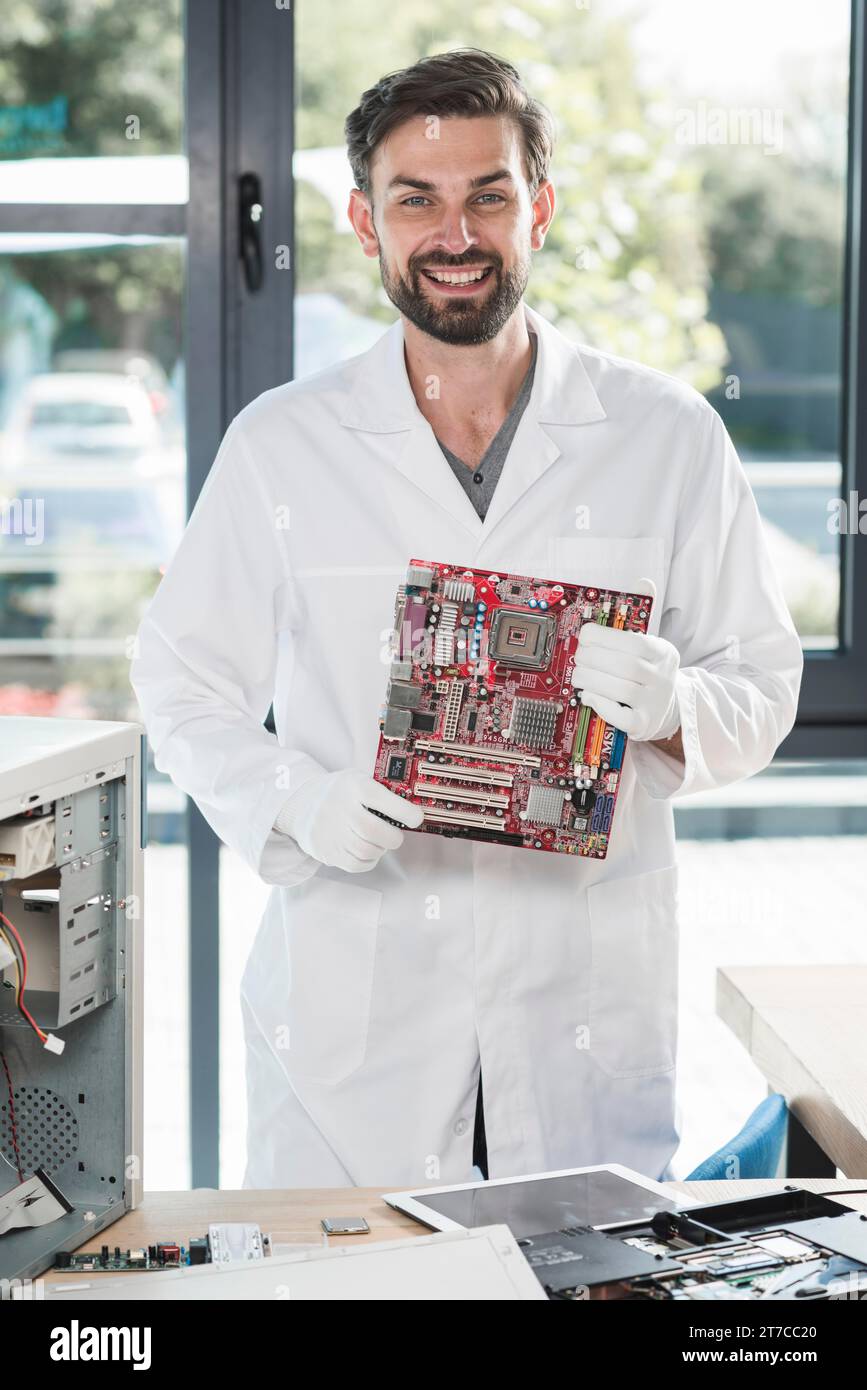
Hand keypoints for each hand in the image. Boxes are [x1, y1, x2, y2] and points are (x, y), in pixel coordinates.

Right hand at [273, 768, 423, 872]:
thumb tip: (411, 811)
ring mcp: (331, 831)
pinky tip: (367, 851)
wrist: (301, 804)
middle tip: (395, 835)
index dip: (405, 812)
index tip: (416, 818)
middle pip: (374, 831)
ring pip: (367, 851)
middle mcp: (340, 808)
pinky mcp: (327, 851)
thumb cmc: (339, 792)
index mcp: (353, 786)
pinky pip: (356, 865)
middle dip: (393, 837)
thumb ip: (380, 792)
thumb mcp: (356, 779)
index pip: (382, 799)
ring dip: (381, 849)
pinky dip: (369, 861)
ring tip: (378, 841)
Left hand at [570, 624, 680, 741]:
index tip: (586, 636)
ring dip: (590, 680)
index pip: (636, 642)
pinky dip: (600, 704)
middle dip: (593, 658)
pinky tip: (587, 696)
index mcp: (663, 654)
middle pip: (626, 665)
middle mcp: (663, 679)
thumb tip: (587, 636)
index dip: (605, 638)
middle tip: (579, 658)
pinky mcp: (644, 724)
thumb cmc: (644, 675)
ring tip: (578, 676)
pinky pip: (622, 717)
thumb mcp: (645, 653)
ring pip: (622, 690)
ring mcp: (655, 704)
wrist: (663, 706)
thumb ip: (622, 643)